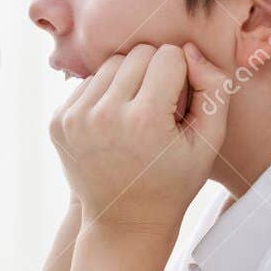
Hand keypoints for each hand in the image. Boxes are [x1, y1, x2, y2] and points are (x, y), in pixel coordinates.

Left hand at [49, 42, 229, 230]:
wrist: (124, 221)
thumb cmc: (174, 180)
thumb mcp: (210, 140)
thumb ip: (214, 88)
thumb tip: (188, 48)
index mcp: (144, 119)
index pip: (169, 55)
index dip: (181, 76)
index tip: (179, 106)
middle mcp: (103, 115)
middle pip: (138, 53)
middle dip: (154, 73)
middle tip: (158, 109)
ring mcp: (74, 118)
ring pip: (111, 64)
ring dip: (127, 81)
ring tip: (136, 115)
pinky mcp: (57, 121)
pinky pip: (88, 82)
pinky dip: (104, 95)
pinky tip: (114, 123)